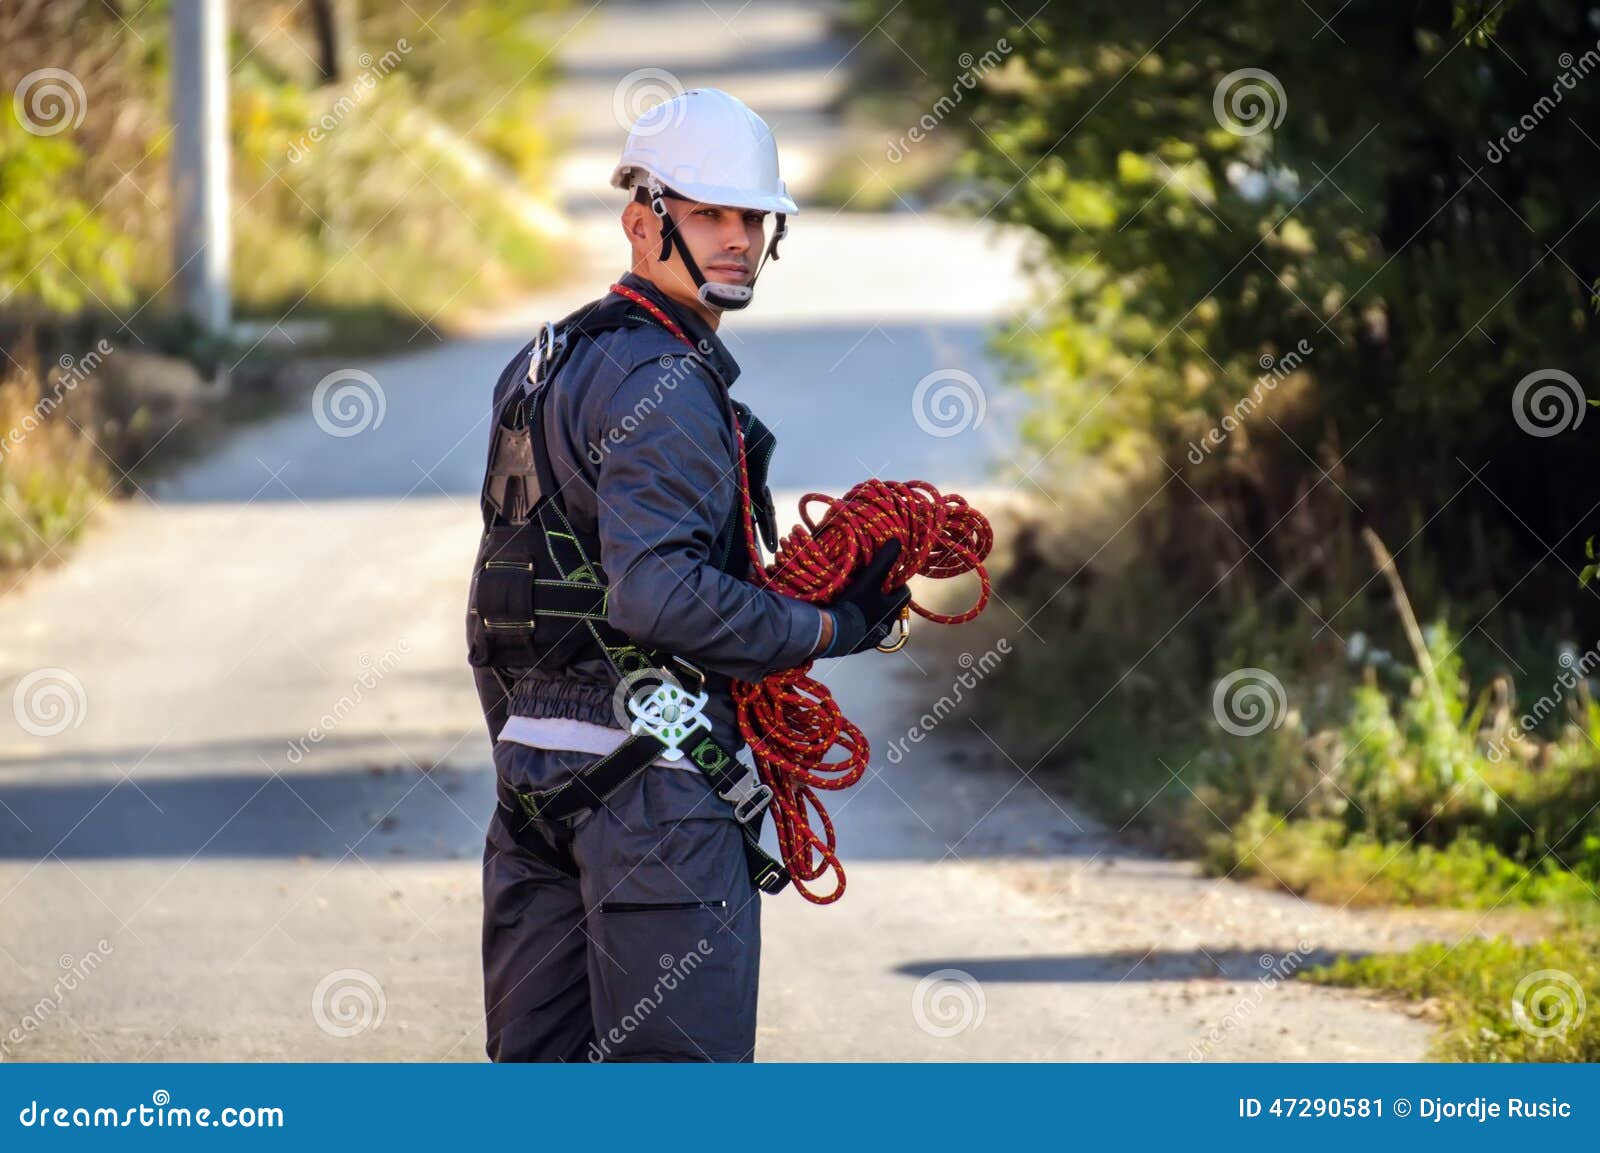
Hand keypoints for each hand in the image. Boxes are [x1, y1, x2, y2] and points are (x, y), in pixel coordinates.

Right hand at [819, 540, 911, 656]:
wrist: (831, 634)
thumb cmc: (853, 606)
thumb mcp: (869, 579)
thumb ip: (883, 561)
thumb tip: (897, 542)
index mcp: (891, 610)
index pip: (904, 594)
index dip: (897, 583)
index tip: (888, 577)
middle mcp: (885, 626)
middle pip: (888, 608)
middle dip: (880, 598)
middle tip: (867, 587)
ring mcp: (871, 638)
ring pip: (875, 620)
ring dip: (868, 611)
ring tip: (853, 601)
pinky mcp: (857, 646)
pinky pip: (861, 632)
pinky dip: (856, 624)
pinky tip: (844, 617)